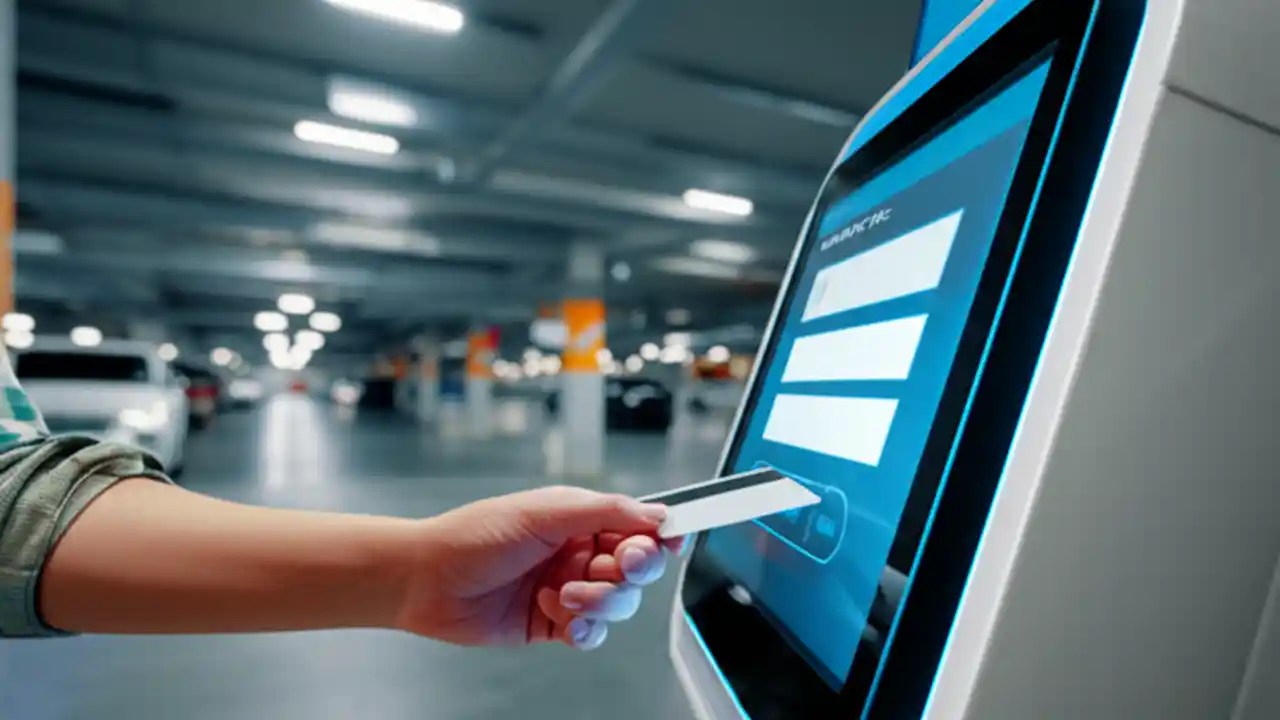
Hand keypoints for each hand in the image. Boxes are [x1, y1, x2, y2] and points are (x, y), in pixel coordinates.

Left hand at [394, 486, 682, 649]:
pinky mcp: (553, 624)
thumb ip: (605, 511)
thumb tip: (655, 512)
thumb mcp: (544, 511)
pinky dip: (584, 628)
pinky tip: (560, 617)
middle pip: (636, 567)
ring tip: (565, 595)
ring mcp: (568, 590)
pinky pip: (592, 633)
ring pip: (618, 603)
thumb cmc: (474, 536)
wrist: (427, 581)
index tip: (669, 541)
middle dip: (630, 569)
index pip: (637, 525)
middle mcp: (578, 552)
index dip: (658, 534)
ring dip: (600, 601)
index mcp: (580, 518)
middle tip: (612, 566)